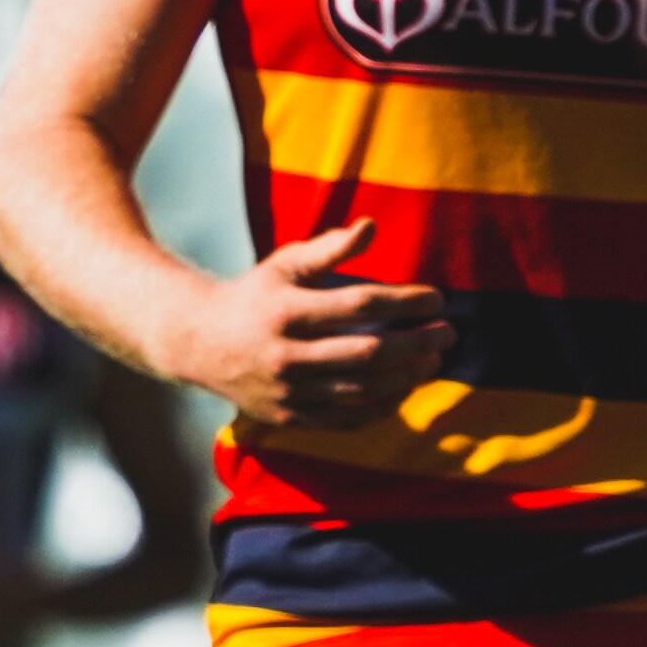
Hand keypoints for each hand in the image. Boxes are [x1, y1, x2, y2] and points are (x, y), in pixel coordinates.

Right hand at [156, 223, 452, 430]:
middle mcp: (285, 354)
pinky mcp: (287, 416)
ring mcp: (286, 391)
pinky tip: (403, 390)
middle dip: (417, 344)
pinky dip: (380, 408)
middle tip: (448, 334)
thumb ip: (329, 248)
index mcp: (286, 311)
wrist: (198, 343)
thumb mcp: (285, 264)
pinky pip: (344, 419)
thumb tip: (371, 227)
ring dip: (406, 377)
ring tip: (433, 362)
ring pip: (361, 389)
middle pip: (368, 353)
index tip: (437, 299)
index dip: (405, 302)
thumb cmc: (254, 296)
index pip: (361, 305)